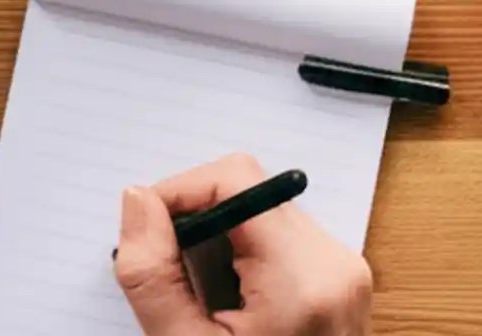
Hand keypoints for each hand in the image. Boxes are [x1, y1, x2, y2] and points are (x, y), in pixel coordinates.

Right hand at [114, 154, 372, 335]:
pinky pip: (276, 236)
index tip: (146, 234)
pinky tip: (229, 303)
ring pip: (257, 212)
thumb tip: (138, 200)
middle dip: (195, 223)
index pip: (235, 179)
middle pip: (246, 193)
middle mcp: (336, 263)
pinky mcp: (338, 279)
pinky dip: (240, 256)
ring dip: (216, 241)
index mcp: (306, 278)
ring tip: (204, 300)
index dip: (178, 193)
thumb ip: (153, 274)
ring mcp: (343, 271)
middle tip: (173, 281)